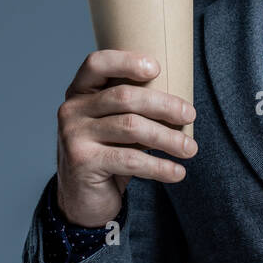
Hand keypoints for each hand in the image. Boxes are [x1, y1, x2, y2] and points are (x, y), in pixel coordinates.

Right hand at [55, 49, 197, 226]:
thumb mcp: (116, 125)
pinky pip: (130, 160)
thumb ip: (135, 108)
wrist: (82, 200)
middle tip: (190, 116)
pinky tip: (177, 172)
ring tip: (190, 149)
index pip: (97, 64)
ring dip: (168, 138)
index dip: (126, 61)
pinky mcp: (82, 163)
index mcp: (80, 92)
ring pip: (131, 127)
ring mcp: (74, 136)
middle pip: (124, 96)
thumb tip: (182, 103)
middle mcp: (72, 110)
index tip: (157, 68)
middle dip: (164, 105)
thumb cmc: (108, 154)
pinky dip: (159, 167)